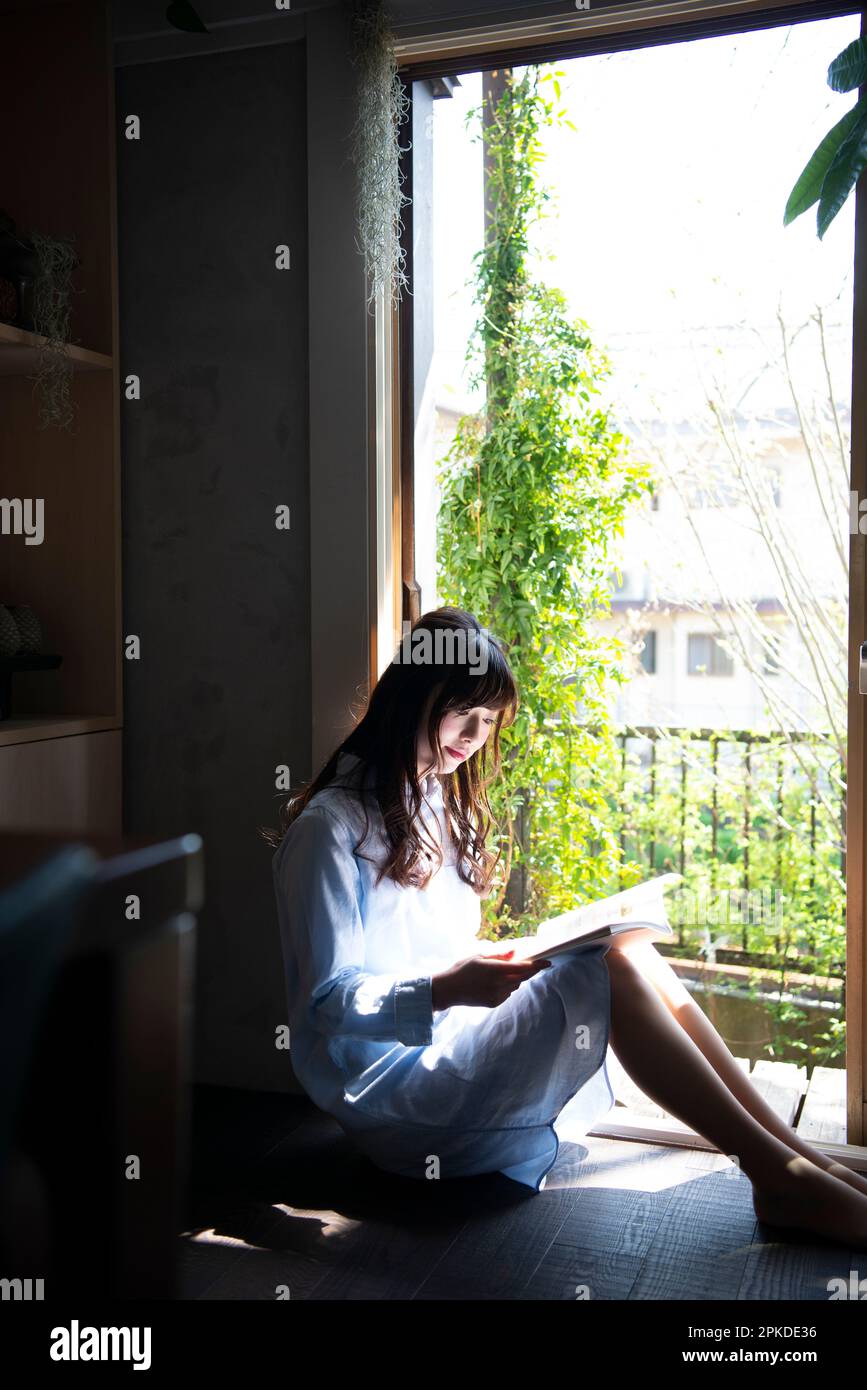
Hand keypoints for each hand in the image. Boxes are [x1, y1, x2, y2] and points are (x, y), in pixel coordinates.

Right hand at [432, 950, 551, 1009]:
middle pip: (522, 977)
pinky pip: (507, 993)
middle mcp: (498, 984)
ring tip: (502, 972)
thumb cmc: (462, 968)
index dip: (536, 965)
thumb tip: (516, 951)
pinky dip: (507, 986)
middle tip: (534, 964)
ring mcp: (496, 996)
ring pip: (515, 985)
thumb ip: (499, 954)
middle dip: (529, 971)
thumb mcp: (479, 956)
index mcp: (494, 970)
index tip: (548, 963)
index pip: (522, 968)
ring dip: (516, 978)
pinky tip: (494, 982)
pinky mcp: (494, 1003)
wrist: (448, 990)